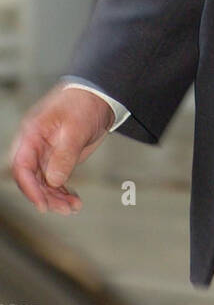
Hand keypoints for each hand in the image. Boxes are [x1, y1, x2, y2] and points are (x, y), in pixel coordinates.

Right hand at [8, 85, 112, 214]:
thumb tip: (53, 181)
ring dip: (56, 198)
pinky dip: (63, 193)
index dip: (30, 188)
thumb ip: (64, 154)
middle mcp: (35, 146)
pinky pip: (55, 180)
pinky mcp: (59, 158)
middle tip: (65, 209)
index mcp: (32, 134)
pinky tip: (75, 202)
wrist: (100, 95)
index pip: (21, 166)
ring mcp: (47, 153)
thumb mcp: (76, 127)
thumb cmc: (84, 103)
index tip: (43, 205)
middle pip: (32, 179)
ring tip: (74, 207)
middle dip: (45, 197)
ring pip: (44, 183)